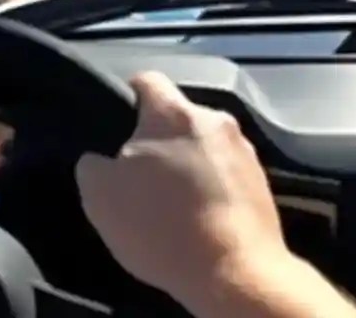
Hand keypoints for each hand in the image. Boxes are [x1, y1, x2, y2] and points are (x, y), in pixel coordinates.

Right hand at [76, 72, 355, 317]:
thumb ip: (93, 164)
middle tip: (139, 178)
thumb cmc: (163, 228)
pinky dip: (211, 191)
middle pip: (176, 119)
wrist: (234, 274)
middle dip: (158, 142)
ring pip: (203, 148)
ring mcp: (244, 151)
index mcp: (173, 114)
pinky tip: (198, 221)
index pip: (146, 80)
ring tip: (172, 207)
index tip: (117, 126)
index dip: (125, 98)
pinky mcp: (262, 183)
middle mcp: (215, 121)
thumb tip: (99, 159)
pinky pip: (226, 175)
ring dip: (187, 167)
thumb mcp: (100, 196)